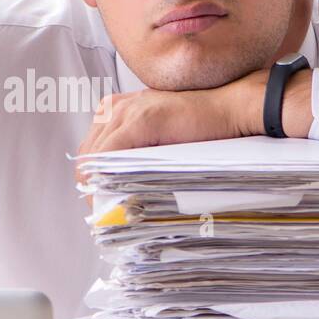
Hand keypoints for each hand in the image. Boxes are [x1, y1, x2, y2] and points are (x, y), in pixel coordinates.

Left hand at [73, 66, 313, 202]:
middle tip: (105, 211)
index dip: (92, 178)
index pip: (91, 149)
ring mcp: (127, 111)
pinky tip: (118, 196)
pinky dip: (109, 178)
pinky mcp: (141, 120)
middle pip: (87, 153)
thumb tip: (122, 188)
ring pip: (94, 157)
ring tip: (111, 210)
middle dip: (92, 185)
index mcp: (118, 108)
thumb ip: (139, 153)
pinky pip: (110, 154)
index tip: (102, 201)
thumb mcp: (161, 139)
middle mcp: (117, 107)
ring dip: (98, 186)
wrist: (231, 109)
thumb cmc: (203, 128)